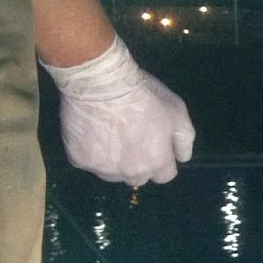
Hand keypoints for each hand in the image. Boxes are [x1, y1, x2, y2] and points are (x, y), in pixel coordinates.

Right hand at [43, 35, 193, 183]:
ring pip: (111, 174)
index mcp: (157, 162)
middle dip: (137, 164)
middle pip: (137, 178)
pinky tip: (92, 133)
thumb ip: (183, 140)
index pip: (164, 176)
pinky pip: (88, 162)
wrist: (102, 84)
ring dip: (113, 162)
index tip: (153, 148)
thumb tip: (181, 158)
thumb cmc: (144, 95)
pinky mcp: (79, 160)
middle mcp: (131, 172)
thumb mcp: (177, 112)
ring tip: (110, 137)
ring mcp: (103, 168)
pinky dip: (90, 152)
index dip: (160, 162)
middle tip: (131, 140)